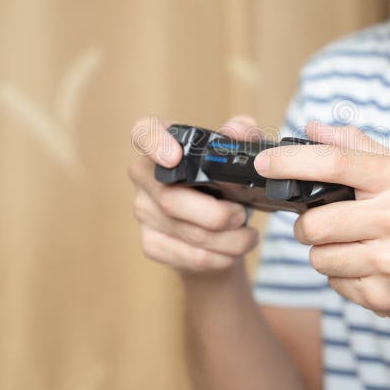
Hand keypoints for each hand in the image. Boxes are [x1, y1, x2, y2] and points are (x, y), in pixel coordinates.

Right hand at [128, 115, 260, 274]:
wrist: (218, 226)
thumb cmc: (224, 179)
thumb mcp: (239, 152)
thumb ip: (243, 133)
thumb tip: (236, 132)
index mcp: (162, 143)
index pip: (144, 133)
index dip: (155, 144)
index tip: (174, 158)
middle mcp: (144, 175)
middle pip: (170, 199)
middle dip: (215, 214)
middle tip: (241, 215)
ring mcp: (143, 211)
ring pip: (185, 232)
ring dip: (226, 240)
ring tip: (247, 236)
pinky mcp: (151, 243)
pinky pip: (187, 256)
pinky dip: (218, 258)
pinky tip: (231, 252)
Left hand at [253, 120, 389, 328]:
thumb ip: (356, 146)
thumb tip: (312, 128)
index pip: (333, 163)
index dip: (289, 162)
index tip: (263, 163)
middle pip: (312, 223)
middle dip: (307, 226)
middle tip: (326, 224)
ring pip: (317, 257)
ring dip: (326, 254)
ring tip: (356, 247)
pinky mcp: (382, 296)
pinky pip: (334, 283)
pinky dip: (343, 276)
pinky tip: (369, 269)